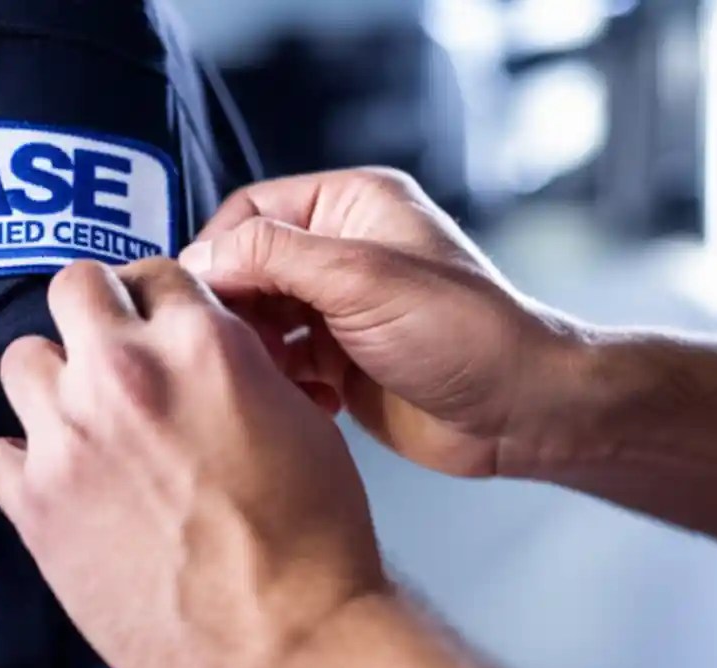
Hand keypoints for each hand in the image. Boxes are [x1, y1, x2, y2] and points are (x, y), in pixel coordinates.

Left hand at [0, 260, 385, 667]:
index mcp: (200, 343)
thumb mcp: (297, 415)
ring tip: (78, 418)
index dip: (152, 297)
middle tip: (106, 352)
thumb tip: (202, 349)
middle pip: (73, 288)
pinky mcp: (33, 505)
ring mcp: (70, 437)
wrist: (285, 639)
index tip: (148, 321)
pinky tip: (53, 480)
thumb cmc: (310, 539)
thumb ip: (236, 363)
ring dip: (50, 382)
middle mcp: (125, 374)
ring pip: (21, 359)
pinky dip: (21, 462)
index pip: (152, 271)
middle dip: (91, 314)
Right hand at [181, 168, 581, 477]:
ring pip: (257, 318)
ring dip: (254, 349)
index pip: (251, 210)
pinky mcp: (337, 359)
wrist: (521, 413)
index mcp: (350, 206)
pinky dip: (280, 382)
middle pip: (247, 267)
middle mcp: (340, 250)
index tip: (196, 295)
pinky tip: (306, 399)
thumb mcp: (362, 279)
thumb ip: (275, 257)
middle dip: (234, 307)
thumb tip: (200, 258)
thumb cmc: (468, 333)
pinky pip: (279, 363)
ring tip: (271, 375)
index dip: (217, 251)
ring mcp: (337, 307)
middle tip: (229, 344)